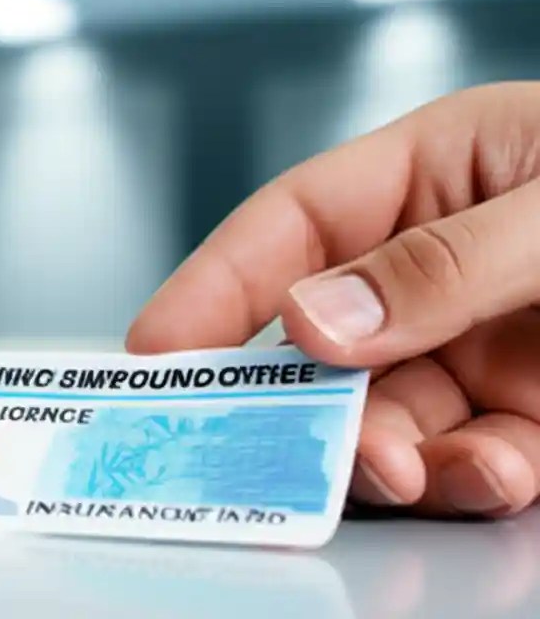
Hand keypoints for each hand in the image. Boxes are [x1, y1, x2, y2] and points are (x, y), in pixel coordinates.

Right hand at [127, 82, 539, 518]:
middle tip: (270, 448)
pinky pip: (471, 462)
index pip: (289, 228)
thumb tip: (310, 319)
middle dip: (295, 402)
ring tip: (396, 470)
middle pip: (321, 345)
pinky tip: (489, 472)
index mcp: (434, 175)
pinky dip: (469, 481)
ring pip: (387, 419)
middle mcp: (440, 270)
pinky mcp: (533, 415)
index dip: (212, 287)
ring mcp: (483, 347)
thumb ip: (441, 262)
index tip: (155, 349)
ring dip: (380, 455)